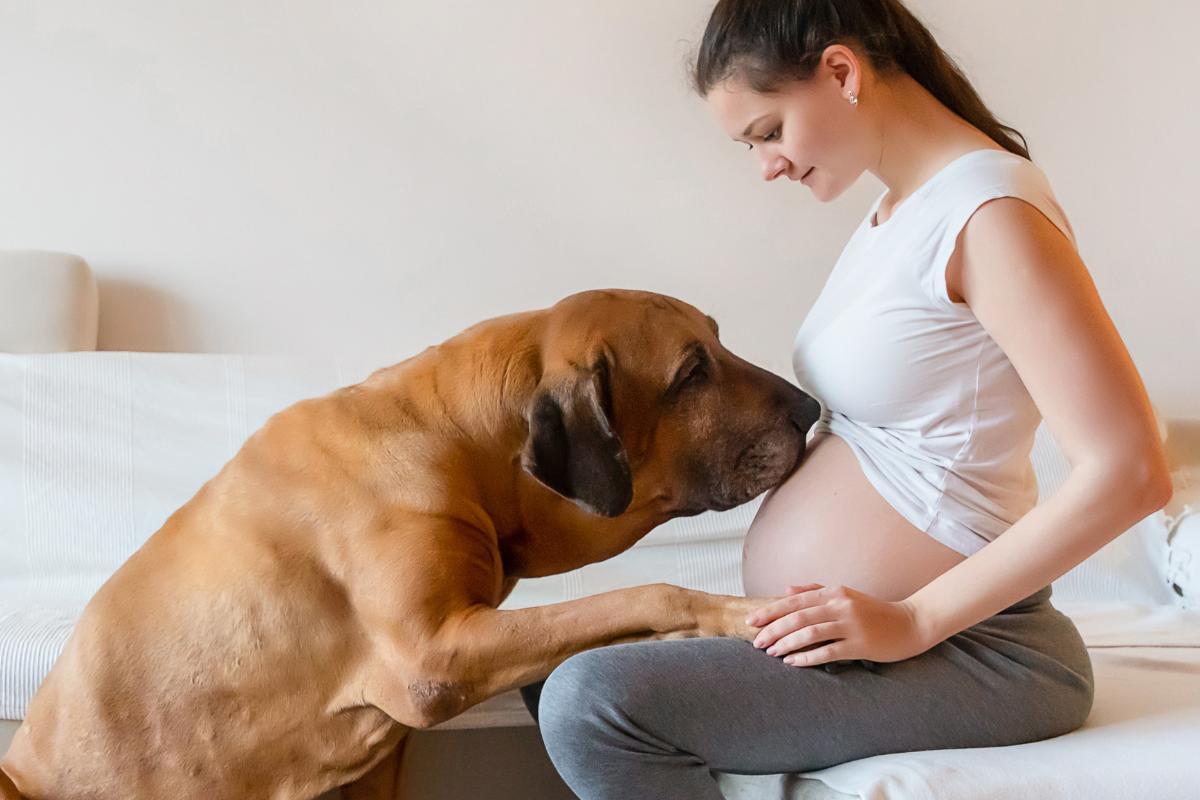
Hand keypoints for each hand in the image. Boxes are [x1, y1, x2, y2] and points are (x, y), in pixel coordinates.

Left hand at [745, 583, 930, 667]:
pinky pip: (829, 651)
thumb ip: (815, 591)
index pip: (795, 601)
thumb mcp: (845, 595)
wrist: (911, 623)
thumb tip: (786, 589)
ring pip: (810, 632)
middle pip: (798, 616)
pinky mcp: (861, 644)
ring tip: (771, 653)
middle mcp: (840, 605)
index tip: (751, 621)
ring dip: (787, 643)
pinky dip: (808, 657)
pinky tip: (793, 663)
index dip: (771, 611)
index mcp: (834, 592)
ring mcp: (851, 624)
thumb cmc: (874, 612)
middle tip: (756, 642)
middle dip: (773, 629)